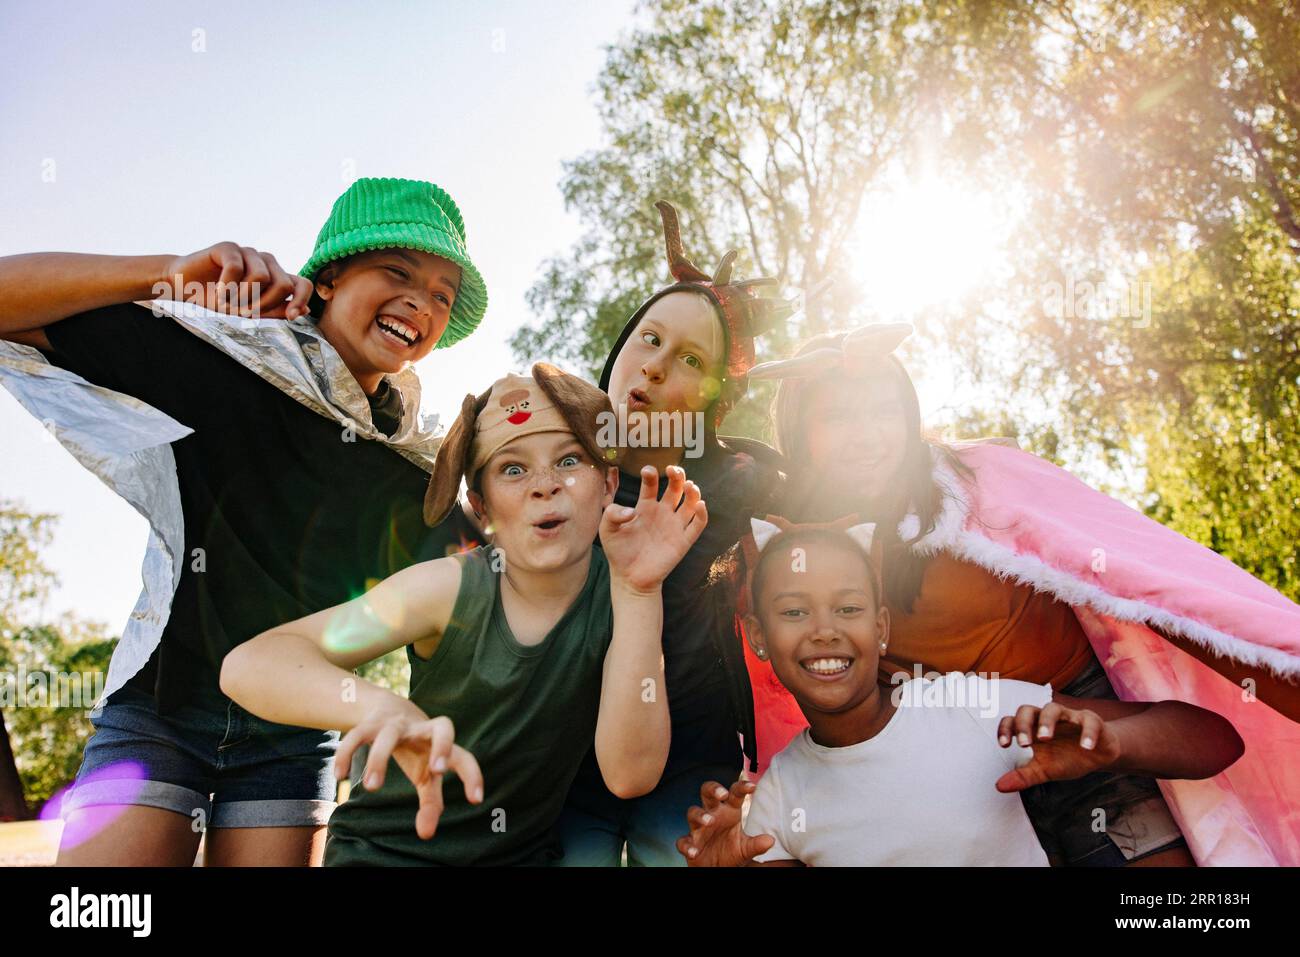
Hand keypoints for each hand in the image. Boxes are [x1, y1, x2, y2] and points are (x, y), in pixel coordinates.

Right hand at [157, 242, 313, 319]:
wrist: (186, 286)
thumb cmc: (220, 299)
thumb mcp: (249, 310)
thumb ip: (276, 310)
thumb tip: (304, 311)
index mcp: (276, 277)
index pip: (302, 284)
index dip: (302, 300)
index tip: (292, 317)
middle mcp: (266, 262)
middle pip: (284, 285)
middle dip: (264, 304)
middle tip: (242, 309)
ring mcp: (249, 252)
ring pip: (262, 277)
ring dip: (242, 296)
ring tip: (227, 299)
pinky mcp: (229, 247)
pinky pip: (237, 268)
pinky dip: (226, 286)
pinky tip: (217, 291)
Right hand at [336, 708, 484, 838]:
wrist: (391, 708)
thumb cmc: (418, 751)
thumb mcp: (425, 775)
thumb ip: (431, 802)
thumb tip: (426, 833)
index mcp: (442, 744)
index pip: (463, 756)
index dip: (472, 775)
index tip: (476, 799)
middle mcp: (424, 731)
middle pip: (444, 726)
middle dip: (442, 746)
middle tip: (435, 771)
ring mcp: (397, 724)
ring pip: (389, 735)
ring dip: (379, 760)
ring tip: (371, 788)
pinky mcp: (371, 723)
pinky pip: (357, 735)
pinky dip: (346, 753)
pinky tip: (340, 776)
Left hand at [599, 465, 707, 593]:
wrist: (629, 578)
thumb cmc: (618, 552)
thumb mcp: (606, 530)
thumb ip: (612, 514)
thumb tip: (631, 510)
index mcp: (645, 507)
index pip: (651, 484)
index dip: (651, 475)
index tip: (648, 470)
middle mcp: (662, 512)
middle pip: (675, 487)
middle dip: (677, 475)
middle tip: (674, 469)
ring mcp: (674, 526)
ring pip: (690, 502)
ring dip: (692, 491)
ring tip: (689, 485)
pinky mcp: (683, 540)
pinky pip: (698, 524)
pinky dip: (702, 513)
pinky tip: (699, 504)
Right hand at [675, 779, 774, 866]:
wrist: (717, 870)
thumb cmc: (731, 853)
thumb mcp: (746, 849)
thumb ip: (756, 844)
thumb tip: (770, 840)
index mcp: (729, 812)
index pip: (734, 794)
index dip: (741, 787)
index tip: (752, 786)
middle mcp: (713, 815)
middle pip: (707, 793)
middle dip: (713, 789)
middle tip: (722, 793)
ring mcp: (699, 828)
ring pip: (693, 812)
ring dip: (700, 815)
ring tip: (709, 822)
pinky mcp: (690, 843)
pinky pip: (684, 841)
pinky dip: (687, 845)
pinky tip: (694, 852)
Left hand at [994, 701, 1119, 791]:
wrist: (1098, 755)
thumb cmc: (1067, 758)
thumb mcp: (1044, 770)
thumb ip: (1023, 776)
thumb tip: (999, 786)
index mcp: (1032, 729)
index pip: (1011, 720)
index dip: (1005, 729)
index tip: (1004, 745)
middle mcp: (1047, 719)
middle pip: (1027, 710)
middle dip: (1023, 725)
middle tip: (1024, 744)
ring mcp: (1068, 717)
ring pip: (1053, 708)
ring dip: (1047, 721)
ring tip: (1045, 737)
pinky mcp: (1091, 720)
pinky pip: (1088, 721)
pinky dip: (1087, 732)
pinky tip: (1086, 746)